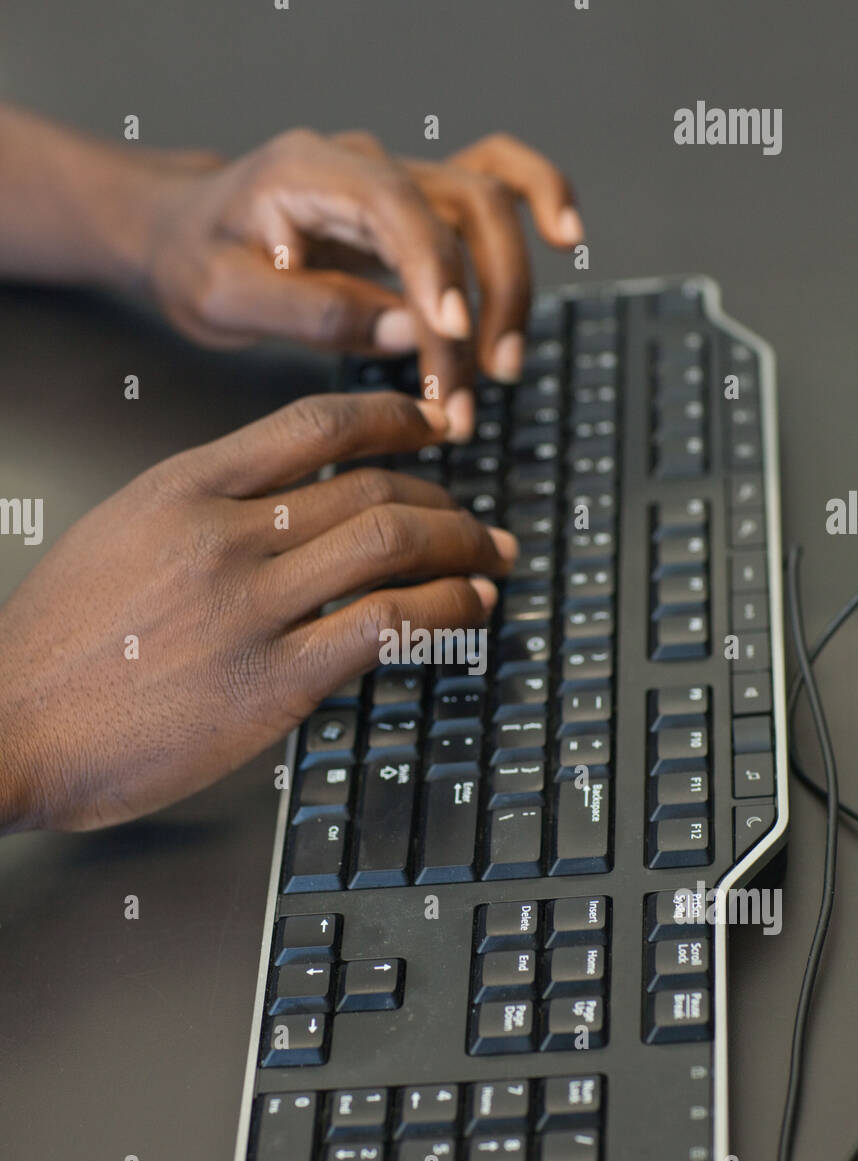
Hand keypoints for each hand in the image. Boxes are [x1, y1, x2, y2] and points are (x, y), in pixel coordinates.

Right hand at [0, 394, 515, 833]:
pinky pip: (385, 627)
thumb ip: (200, 513)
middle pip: (370, 489)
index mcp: (181, 488)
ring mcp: (248, 608)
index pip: (314, 426)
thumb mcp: (118, 539)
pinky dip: (444, 612)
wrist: (6, 727)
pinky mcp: (269, 683)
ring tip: (491, 562)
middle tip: (480, 520)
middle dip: (446, 502)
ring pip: (391, 546)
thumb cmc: (54, 648)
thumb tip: (277, 507)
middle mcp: (223, 535)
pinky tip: (467, 613)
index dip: (394, 418)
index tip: (434, 425)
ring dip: (461, 549)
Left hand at [143, 130, 581, 438]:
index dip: (437, 273)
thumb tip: (406, 329)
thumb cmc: (196, 258)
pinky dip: (537, 199)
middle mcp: (366, 165)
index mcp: (311, 173)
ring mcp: (397, 181)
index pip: (400, 210)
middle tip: (479, 384)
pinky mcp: (414, 209)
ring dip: (509, 288)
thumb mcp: (224, 295)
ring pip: (488, 208)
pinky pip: (492, 183)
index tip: (455, 338)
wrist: (182, 231)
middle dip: (487, 298)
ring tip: (501, 369)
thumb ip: (313, 309)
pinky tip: (567, 236)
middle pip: (465, 206)